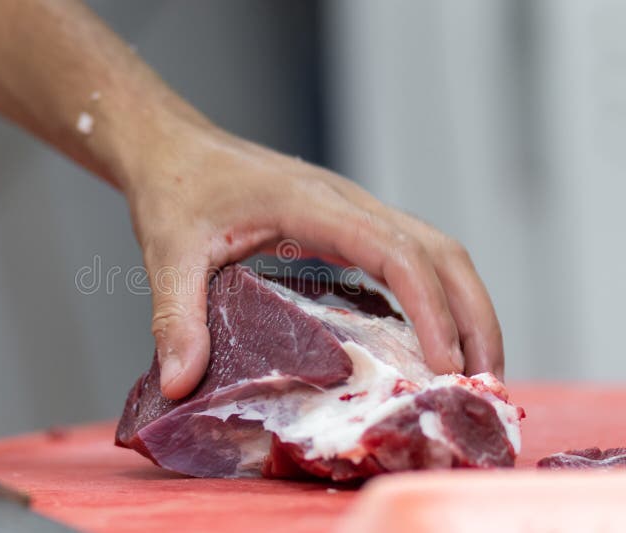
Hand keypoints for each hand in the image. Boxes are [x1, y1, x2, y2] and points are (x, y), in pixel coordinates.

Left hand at [124, 119, 503, 399]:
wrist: (175, 148)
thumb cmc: (176, 189)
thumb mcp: (169, 254)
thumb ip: (176, 317)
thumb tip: (180, 385)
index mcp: (312, 205)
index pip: (397, 252)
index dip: (431, 309)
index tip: (445, 366)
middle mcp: (346, 203)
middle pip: (440, 250)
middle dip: (473, 314)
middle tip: (485, 380)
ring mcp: (351, 210)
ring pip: (436, 250)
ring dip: (465, 305)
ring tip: (475, 367)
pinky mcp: (346, 224)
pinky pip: (409, 255)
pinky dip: (434, 297)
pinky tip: (430, 339)